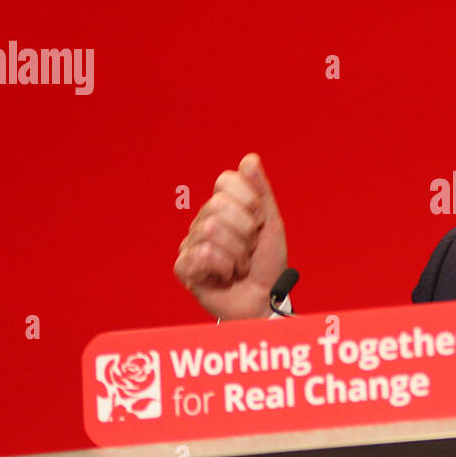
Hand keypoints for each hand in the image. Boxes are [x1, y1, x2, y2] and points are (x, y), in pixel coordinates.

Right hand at [174, 153, 287, 319]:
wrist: (265, 298)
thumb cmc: (267, 263)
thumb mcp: (271, 223)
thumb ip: (261, 191)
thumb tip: (250, 158)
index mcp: (221, 206)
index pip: (226, 181)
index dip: (250, 203)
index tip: (259, 222)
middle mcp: (202, 220)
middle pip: (218, 206)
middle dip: (245, 232)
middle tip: (249, 249)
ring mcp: (190, 243)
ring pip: (212, 230)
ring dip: (238, 254)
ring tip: (239, 265)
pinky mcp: (184, 267)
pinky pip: (203, 254)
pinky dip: (225, 268)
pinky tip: (225, 276)